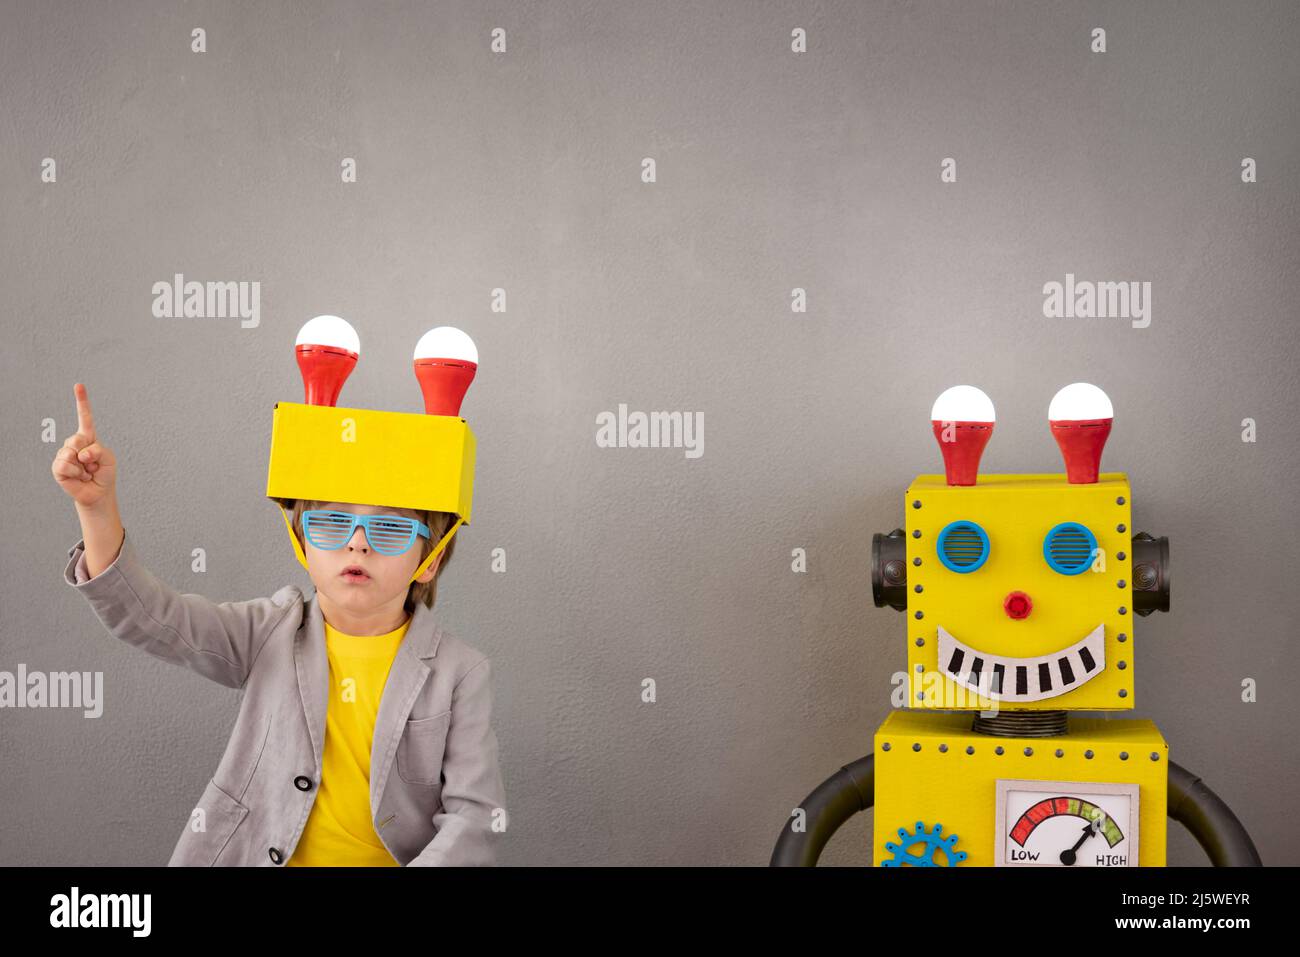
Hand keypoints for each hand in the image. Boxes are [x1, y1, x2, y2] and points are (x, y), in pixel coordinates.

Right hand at [52, 383, 117, 509]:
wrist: (98, 492)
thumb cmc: (104, 473)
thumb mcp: (109, 459)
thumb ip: (98, 451)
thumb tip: (80, 453)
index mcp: (89, 438)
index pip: (84, 417)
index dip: (82, 402)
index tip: (79, 385)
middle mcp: (74, 443)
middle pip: (77, 439)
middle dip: (88, 453)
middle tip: (92, 464)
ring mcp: (64, 454)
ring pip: (70, 453)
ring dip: (82, 466)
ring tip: (86, 472)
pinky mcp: (58, 467)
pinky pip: (64, 466)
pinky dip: (75, 473)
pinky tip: (79, 477)